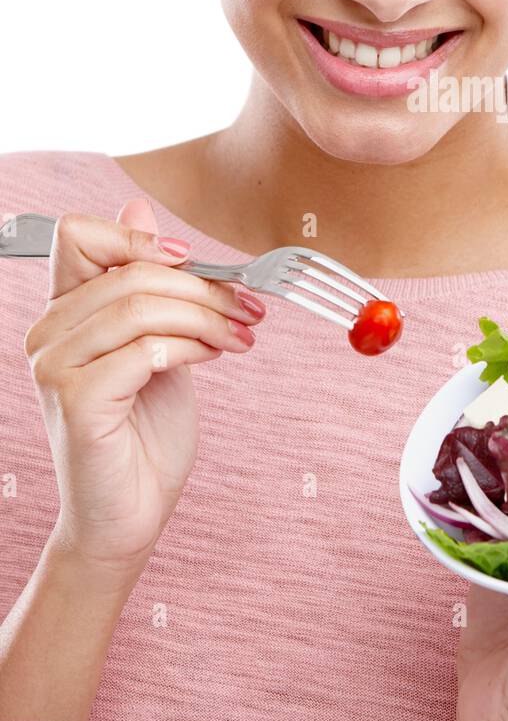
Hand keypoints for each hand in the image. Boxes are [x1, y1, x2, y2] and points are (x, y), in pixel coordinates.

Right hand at [22, 198, 264, 581]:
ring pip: (141, 305)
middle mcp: (47, 334)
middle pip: (131, 270)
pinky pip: (145, 349)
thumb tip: (139, 207)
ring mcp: (55, 367)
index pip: (77, 234)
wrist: (132, 513)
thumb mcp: (156, 342)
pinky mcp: (76, 399)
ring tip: (239, 337)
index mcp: (63, 312)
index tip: (192, 259)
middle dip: (203, 287)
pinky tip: (213, 359)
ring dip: (206, 316)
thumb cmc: (144, 432)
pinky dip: (191, 347)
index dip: (137, 236)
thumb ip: (148, 285)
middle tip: (247, 309)